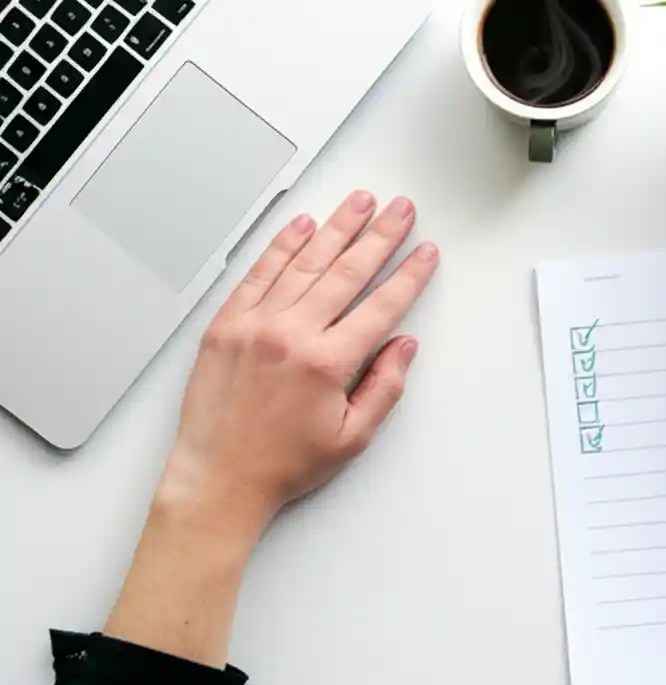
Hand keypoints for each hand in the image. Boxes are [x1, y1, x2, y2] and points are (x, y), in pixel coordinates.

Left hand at [160, 190, 439, 536]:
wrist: (218, 478)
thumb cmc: (281, 464)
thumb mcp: (352, 437)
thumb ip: (384, 387)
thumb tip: (403, 345)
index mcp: (327, 363)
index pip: (381, 307)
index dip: (409, 276)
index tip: (425, 254)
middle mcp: (291, 335)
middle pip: (347, 272)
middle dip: (380, 236)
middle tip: (401, 210)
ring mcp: (255, 325)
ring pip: (305, 263)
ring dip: (337, 228)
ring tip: (361, 202)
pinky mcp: (226, 325)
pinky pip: (259, 274)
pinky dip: (283, 246)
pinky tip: (304, 226)